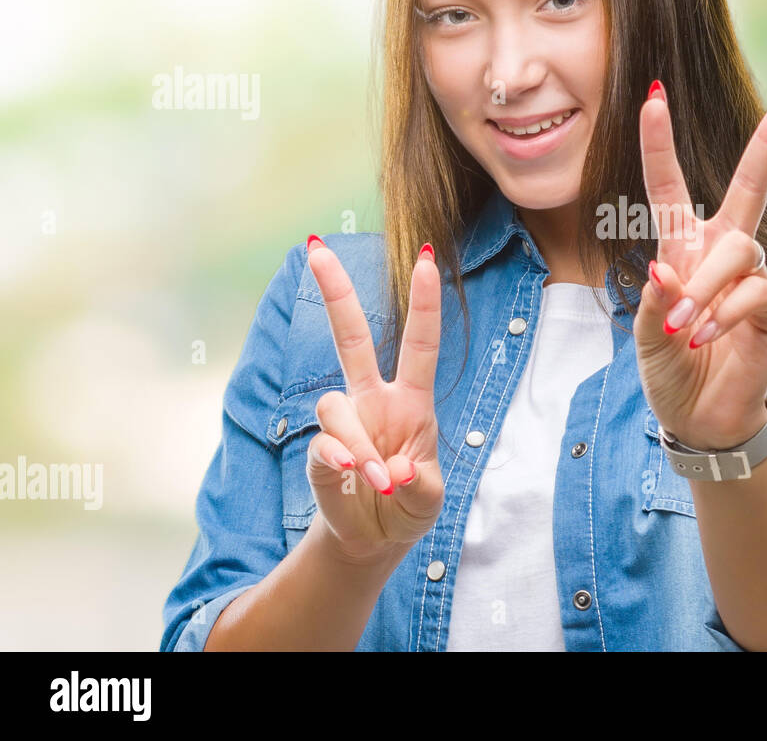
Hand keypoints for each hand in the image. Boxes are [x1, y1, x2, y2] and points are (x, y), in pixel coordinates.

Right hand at [302, 236, 445, 562]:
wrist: (374, 541)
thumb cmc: (409, 506)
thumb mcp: (430, 498)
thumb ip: (418, 484)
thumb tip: (387, 469)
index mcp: (411, 401)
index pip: (420, 344)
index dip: (424, 303)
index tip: (430, 258)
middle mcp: (374, 401)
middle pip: (351, 337)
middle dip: (335, 292)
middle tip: (315, 246)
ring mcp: (343, 423)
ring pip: (336, 408)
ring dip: (361, 448)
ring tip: (381, 482)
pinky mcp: (319, 452)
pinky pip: (323, 445)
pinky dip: (341, 463)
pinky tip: (355, 479)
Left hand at [633, 79, 766, 450]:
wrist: (699, 420)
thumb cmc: (669, 371)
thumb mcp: (645, 336)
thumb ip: (654, 301)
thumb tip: (666, 268)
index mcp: (683, 247)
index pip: (671, 186)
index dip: (659, 143)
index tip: (654, 94)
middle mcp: (721, 253)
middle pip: (750, 184)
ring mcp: (751, 279)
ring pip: (737, 251)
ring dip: (704, 289)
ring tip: (684, 330)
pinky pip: (752, 292)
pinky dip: (723, 314)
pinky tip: (707, 339)